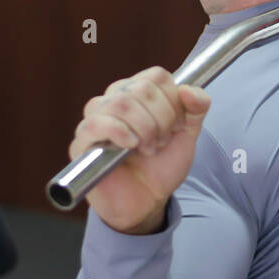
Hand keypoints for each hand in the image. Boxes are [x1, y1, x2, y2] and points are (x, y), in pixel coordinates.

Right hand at [68, 67, 210, 233]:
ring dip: (144, 129)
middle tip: (161, 142)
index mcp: (137, 93)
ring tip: (147, 149)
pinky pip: (95, 124)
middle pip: (141, 89)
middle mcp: (113, 100)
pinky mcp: (81, 143)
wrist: (148, 201)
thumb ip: (197, 107)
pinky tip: (130, 147)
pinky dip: (119, 134)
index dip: (173, 102)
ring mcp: (95, 120)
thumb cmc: (162, 165)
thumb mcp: (188, 134)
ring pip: (121, 104)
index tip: (176, 126)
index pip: (156, 77)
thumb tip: (189, 90)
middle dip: (162, 120)